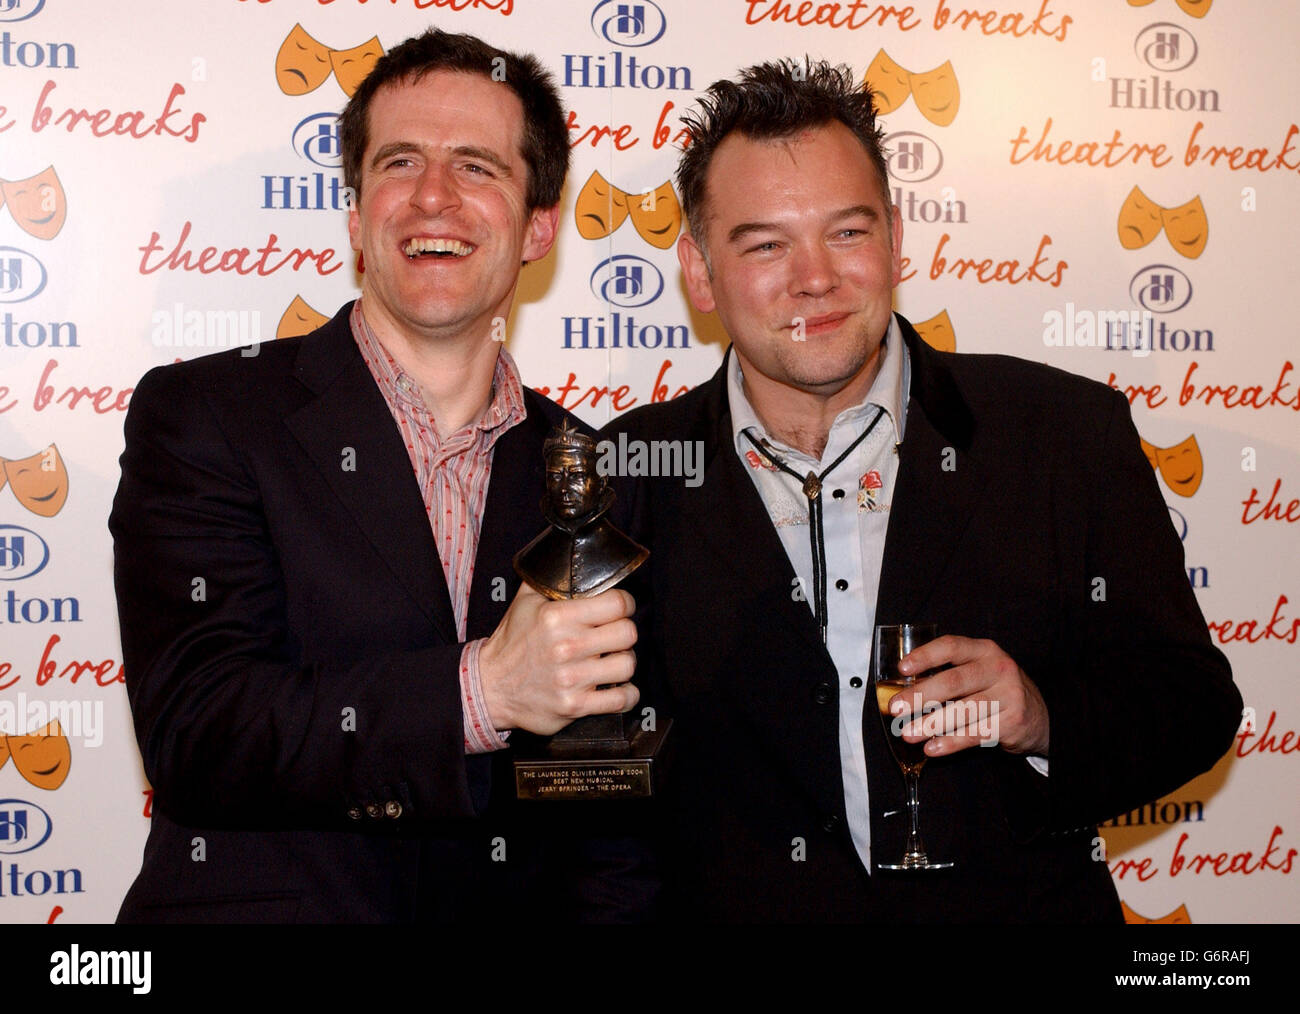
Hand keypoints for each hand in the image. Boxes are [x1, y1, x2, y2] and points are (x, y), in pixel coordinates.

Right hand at [478, 584, 638, 735]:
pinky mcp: (574, 706)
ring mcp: (571, 679)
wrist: (490, 687)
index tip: (620, 609)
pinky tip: (617, 687)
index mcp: (557, 617)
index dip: (624, 604)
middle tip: (614, 635)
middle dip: (624, 632)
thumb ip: (550, 578)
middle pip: (627, 633)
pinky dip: (626, 694)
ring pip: (627, 665)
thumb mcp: (525, 601)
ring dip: (623, 662)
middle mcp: (566, 646)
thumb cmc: (512, 642)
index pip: (617, 603)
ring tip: (611, 660)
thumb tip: (572, 557)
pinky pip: (621, 699)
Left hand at [890, 635, 1049, 757]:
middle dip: (920, 696)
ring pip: (963, 710)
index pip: (951, 646)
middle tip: (895, 709)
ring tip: (908, 734)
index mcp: (983, 650)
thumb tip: (902, 689)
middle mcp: (998, 668)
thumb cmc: (995, 689)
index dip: (925, 656)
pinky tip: (932, 748)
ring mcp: (1008, 695)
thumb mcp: (977, 671)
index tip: (902, 669)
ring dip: (931, 724)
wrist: (1039, 715)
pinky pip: (975, 734)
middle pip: (954, 681)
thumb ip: (947, 674)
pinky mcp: (1012, 721)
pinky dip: (951, 743)